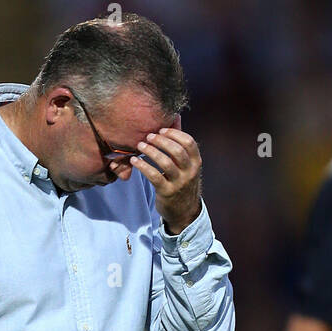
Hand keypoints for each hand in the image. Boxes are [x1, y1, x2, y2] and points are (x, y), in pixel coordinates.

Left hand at [128, 116, 201, 234]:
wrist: (184, 212)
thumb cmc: (182, 183)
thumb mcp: (187, 166)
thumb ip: (180, 146)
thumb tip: (175, 118)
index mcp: (196, 162)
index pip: (188, 142)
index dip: (174, 134)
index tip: (161, 130)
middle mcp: (190, 172)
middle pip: (177, 151)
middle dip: (160, 141)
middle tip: (148, 137)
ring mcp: (179, 183)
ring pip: (165, 162)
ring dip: (150, 151)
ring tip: (140, 146)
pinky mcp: (167, 193)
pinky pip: (154, 176)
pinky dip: (143, 166)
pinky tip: (135, 161)